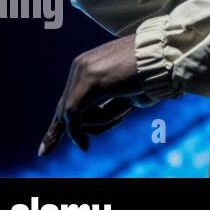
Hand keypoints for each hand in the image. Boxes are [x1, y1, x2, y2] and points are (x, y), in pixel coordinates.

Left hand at [39, 35, 147, 155]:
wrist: (165, 57)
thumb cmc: (152, 73)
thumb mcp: (125, 92)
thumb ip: (106, 105)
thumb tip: (88, 128)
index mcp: (89, 64)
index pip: (68, 96)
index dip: (59, 120)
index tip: (48, 141)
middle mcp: (81, 65)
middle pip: (64, 107)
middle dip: (55, 131)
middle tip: (43, 152)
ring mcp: (84, 71)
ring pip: (73, 113)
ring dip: (99, 123)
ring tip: (128, 110)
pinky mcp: (90, 81)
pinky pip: (75, 114)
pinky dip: (77, 131)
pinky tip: (84, 144)